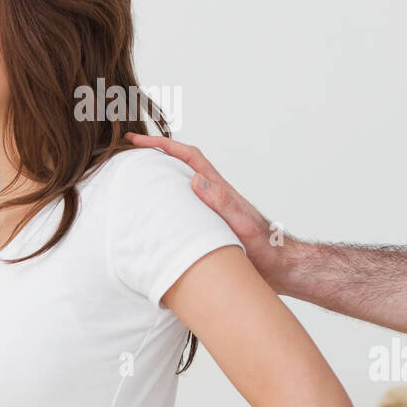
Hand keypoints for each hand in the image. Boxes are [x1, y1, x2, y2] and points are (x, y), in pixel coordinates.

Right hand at [124, 131, 293, 293]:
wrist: (279, 266)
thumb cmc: (265, 246)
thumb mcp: (242, 224)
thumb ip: (222, 202)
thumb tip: (197, 179)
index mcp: (218, 188)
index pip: (187, 157)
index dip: (161, 144)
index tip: (137, 139)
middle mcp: (212, 194)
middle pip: (179, 164)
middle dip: (154, 153)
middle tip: (128, 150)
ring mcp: (209, 208)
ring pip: (178, 184)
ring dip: (157, 175)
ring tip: (133, 175)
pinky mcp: (208, 223)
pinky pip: (181, 205)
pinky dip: (165, 200)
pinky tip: (154, 210)